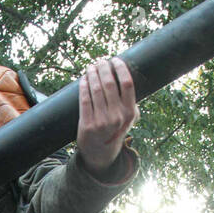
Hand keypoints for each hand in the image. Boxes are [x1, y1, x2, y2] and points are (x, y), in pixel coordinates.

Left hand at [76, 56, 139, 178]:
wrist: (101, 152)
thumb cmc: (115, 129)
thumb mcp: (128, 118)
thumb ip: (130, 101)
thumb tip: (125, 74)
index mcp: (129, 112)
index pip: (127, 83)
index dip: (120, 68)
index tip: (115, 60)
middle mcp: (117, 117)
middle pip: (109, 83)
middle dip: (103, 68)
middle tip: (100, 61)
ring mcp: (101, 121)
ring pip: (95, 90)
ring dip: (92, 74)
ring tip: (91, 68)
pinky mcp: (87, 124)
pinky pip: (84, 100)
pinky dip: (83, 86)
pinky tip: (83, 79)